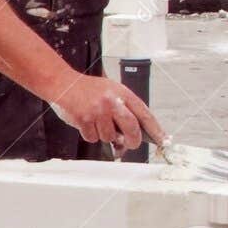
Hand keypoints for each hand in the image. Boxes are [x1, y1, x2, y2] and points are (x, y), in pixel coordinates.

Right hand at [48, 72, 164, 154]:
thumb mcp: (111, 90)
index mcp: (122, 93)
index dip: (156, 129)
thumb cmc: (88, 89)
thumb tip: (133, 134)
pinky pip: (92, 138)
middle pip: (132, 129)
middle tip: (130, 144)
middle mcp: (112, 102)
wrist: (63, 83)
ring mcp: (98, 111)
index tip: (163, 140)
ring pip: (109, 137)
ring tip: (97, 122)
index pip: (144, 114)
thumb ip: (123, 109)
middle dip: (133, 141)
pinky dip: (90, 135)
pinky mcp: (84, 119)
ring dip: (104, 135)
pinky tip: (86, 123)